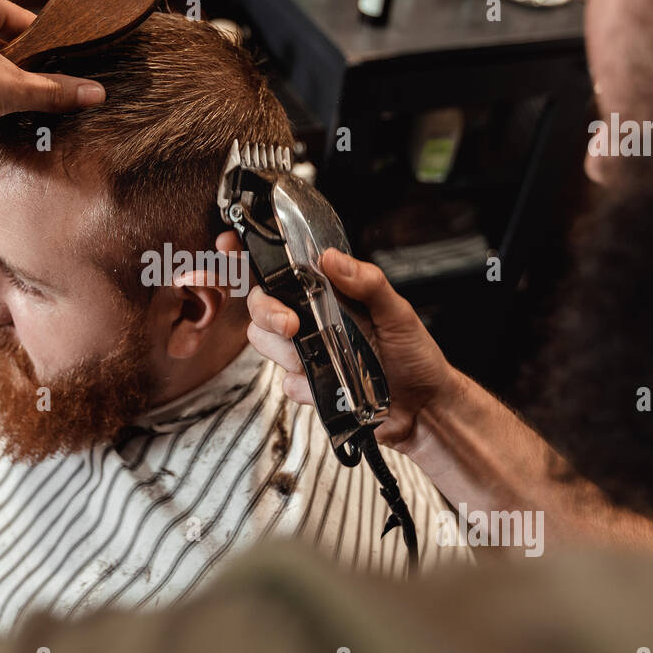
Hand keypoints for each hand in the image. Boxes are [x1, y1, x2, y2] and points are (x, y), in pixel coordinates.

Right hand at [221, 231, 461, 451]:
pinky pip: (287, 383)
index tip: (229, 245)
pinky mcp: (307, 385)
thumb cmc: (414, 354)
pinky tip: (331, 385)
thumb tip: (330, 259)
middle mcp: (310, 319)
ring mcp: (306, 352)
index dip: (247, 255)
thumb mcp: (397, 311)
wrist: (422, 407)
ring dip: (288, 352)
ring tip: (325, 356)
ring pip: (265, 344)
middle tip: (291, 325)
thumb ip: (367, 282)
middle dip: (267, 313)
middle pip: (259, 307)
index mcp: (327, 293)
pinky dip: (306, 386)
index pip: (280, 269)